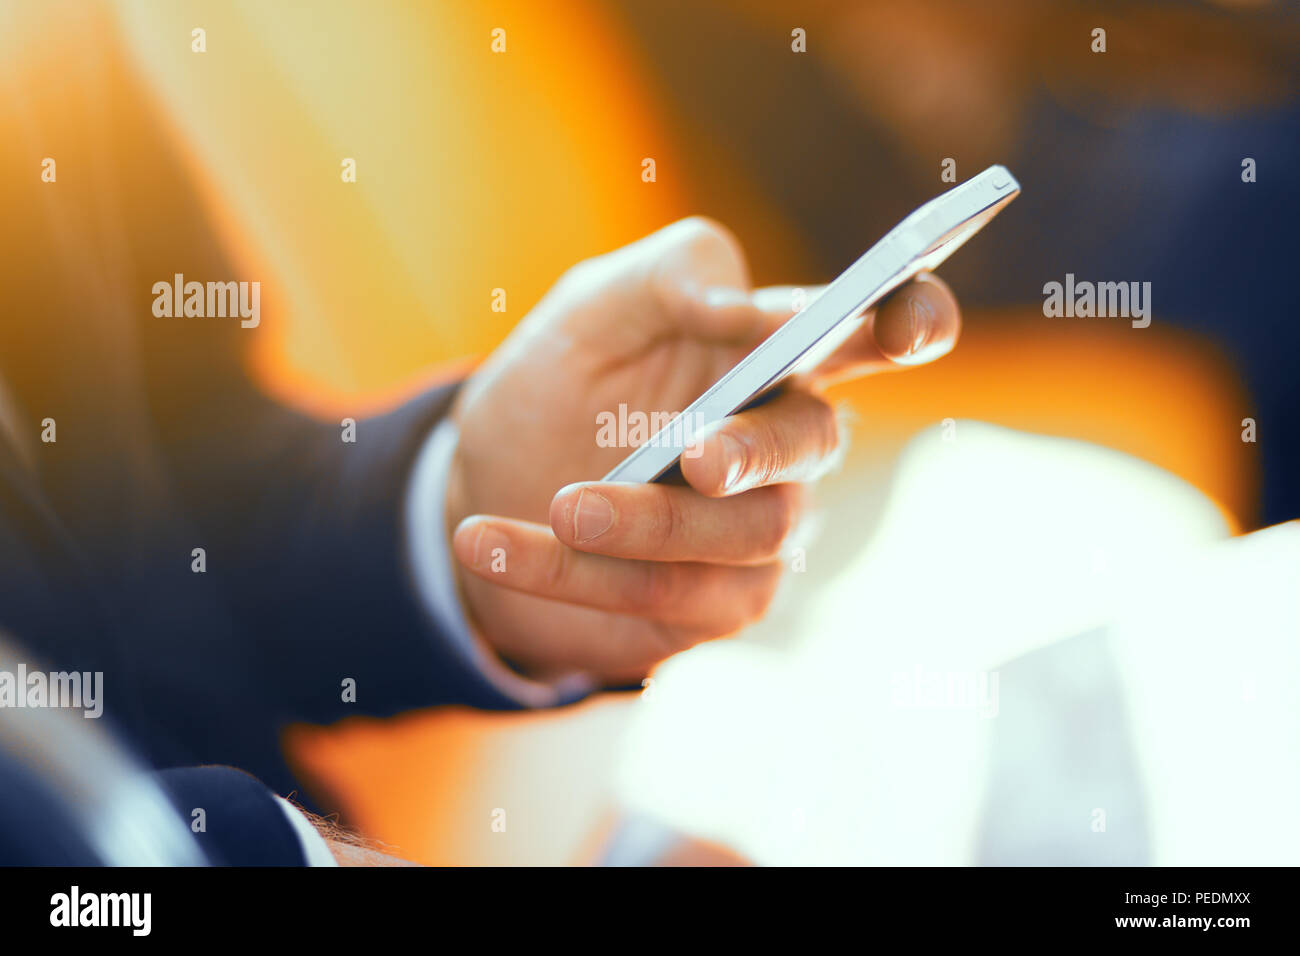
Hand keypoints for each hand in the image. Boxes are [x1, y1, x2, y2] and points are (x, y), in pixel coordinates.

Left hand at [444, 218, 958, 686]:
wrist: (487, 484)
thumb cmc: (559, 382)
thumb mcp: (592, 307)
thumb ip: (671, 277)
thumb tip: (750, 306)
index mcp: (770, 357)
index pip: (871, 334)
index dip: (910, 322)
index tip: (904, 321)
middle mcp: (781, 446)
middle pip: (813, 446)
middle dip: (758, 452)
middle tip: (697, 458)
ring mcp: (755, 532)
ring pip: (742, 537)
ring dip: (647, 523)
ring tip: (561, 507)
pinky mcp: (711, 605)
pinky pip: (662, 597)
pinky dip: (569, 573)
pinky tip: (486, 543)